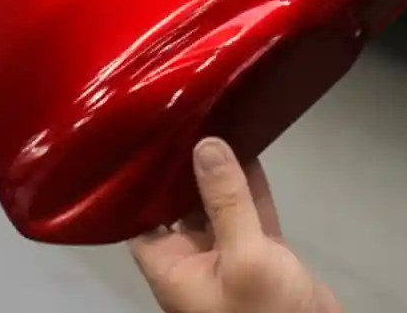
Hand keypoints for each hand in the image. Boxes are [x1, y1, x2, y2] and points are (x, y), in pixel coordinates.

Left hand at [128, 138, 341, 312]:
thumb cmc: (267, 312)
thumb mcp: (244, 255)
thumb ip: (226, 200)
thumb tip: (205, 144)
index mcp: (172, 269)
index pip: (141, 218)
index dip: (140, 182)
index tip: (145, 138)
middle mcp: (193, 260)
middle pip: (179, 206)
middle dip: (183, 166)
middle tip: (183, 113)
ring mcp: (229, 256)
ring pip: (218, 204)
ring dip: (220, 171)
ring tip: (213, 117)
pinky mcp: (262, 253)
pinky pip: (250, 210)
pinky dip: (251, 182)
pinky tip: (250, 144)